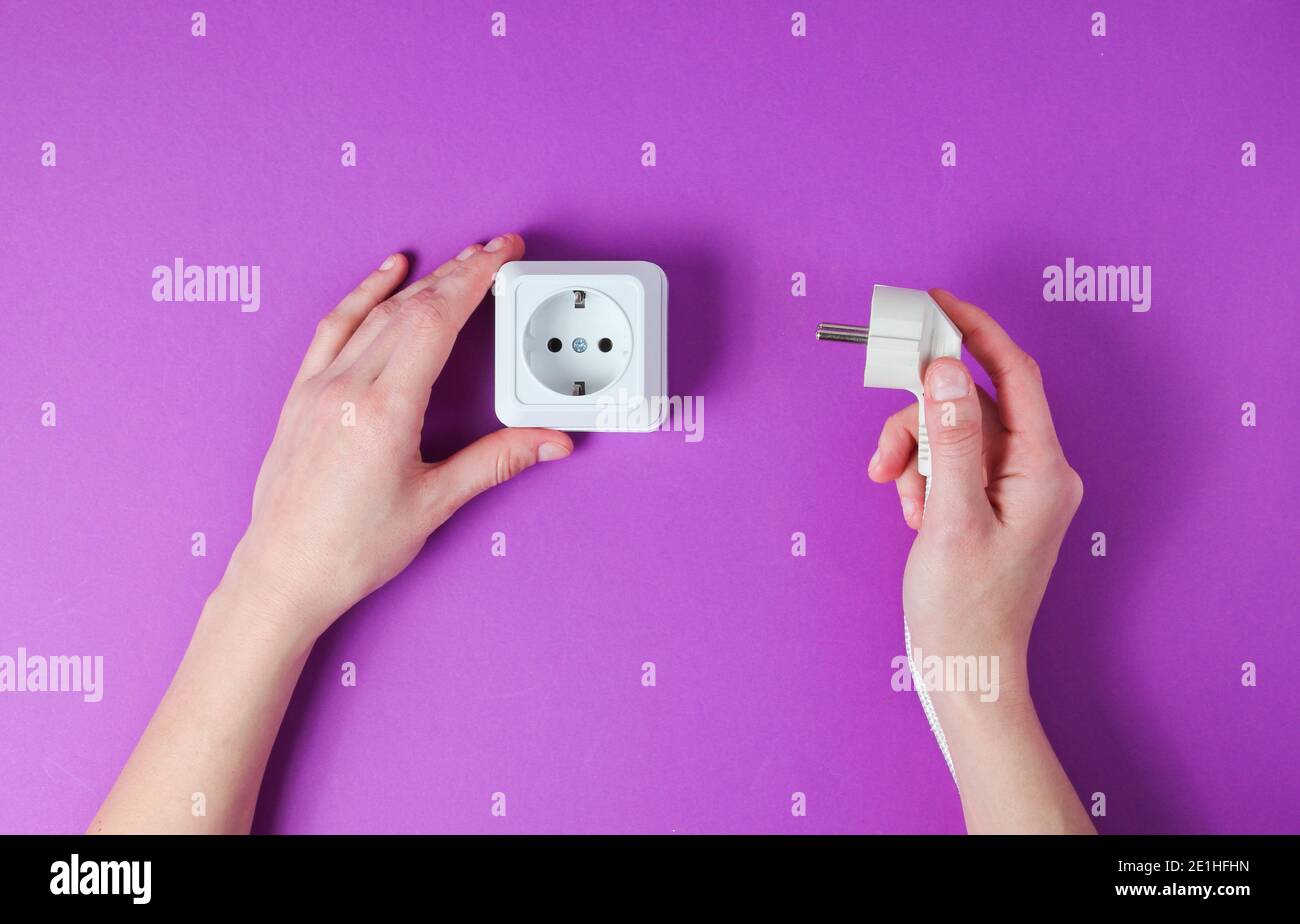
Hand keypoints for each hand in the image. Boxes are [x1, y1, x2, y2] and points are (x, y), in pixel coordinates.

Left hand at [224, 233, 571, 648]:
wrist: (283, 573)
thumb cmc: (350, 549)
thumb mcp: (435, 504)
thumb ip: (495, 461)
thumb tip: (550, 441)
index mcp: (384, 410)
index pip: (436, 321)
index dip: (474, 279)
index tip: (502, 254)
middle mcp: (347, 387)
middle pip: (411, 307)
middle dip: (459, 272)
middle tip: (496, 251)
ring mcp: (319, 386)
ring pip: (376, 312)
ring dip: (422, 282)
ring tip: (458, 260)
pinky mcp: (302, 394)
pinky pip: (334, 327)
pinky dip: (364, 295)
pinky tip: (387, 275)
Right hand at [867, 289, 1082, 705]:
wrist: (966, 667)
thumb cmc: (964, 607)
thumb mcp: (949, 516)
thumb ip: (948, 437)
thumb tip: (945, 369)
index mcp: (1043, 469)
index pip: (1015, 373)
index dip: (977, 330)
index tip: (936, 304)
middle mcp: (1036, 470)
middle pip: (970, 405)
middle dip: (920, 421)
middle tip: (885, 456)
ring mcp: (1014, 488)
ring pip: (952, 433)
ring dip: (915, 456)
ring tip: (900, 500)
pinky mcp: (991, 503)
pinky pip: (949, 463)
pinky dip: (921, 478)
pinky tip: (914, 516)